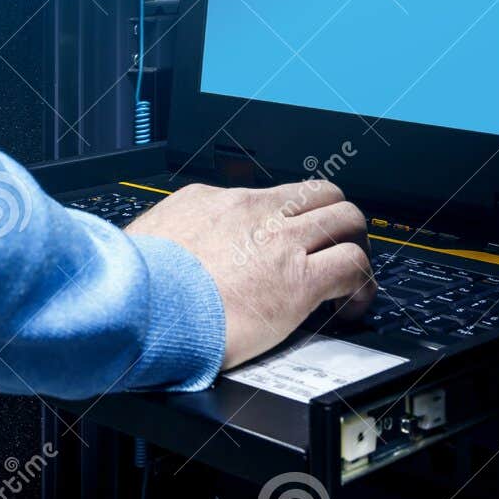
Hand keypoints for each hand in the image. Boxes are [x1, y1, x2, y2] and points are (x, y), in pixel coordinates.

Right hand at [125, 181, 374, 370]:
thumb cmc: (137, 282)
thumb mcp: (150, 236)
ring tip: (349, 276)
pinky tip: (352, 305)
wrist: (140, 304)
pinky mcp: (298, 280)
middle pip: (321, 194)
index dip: (290, 218)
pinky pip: (353, 266)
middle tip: (331, 249)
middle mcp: (255, 212)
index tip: (290, 238)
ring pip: (347, 218)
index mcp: (215, 200)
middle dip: (334, 220)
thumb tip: (169, 245)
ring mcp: (281, 242)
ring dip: (354, 245)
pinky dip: (361, 285)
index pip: (271, 195)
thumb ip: (173, 235)